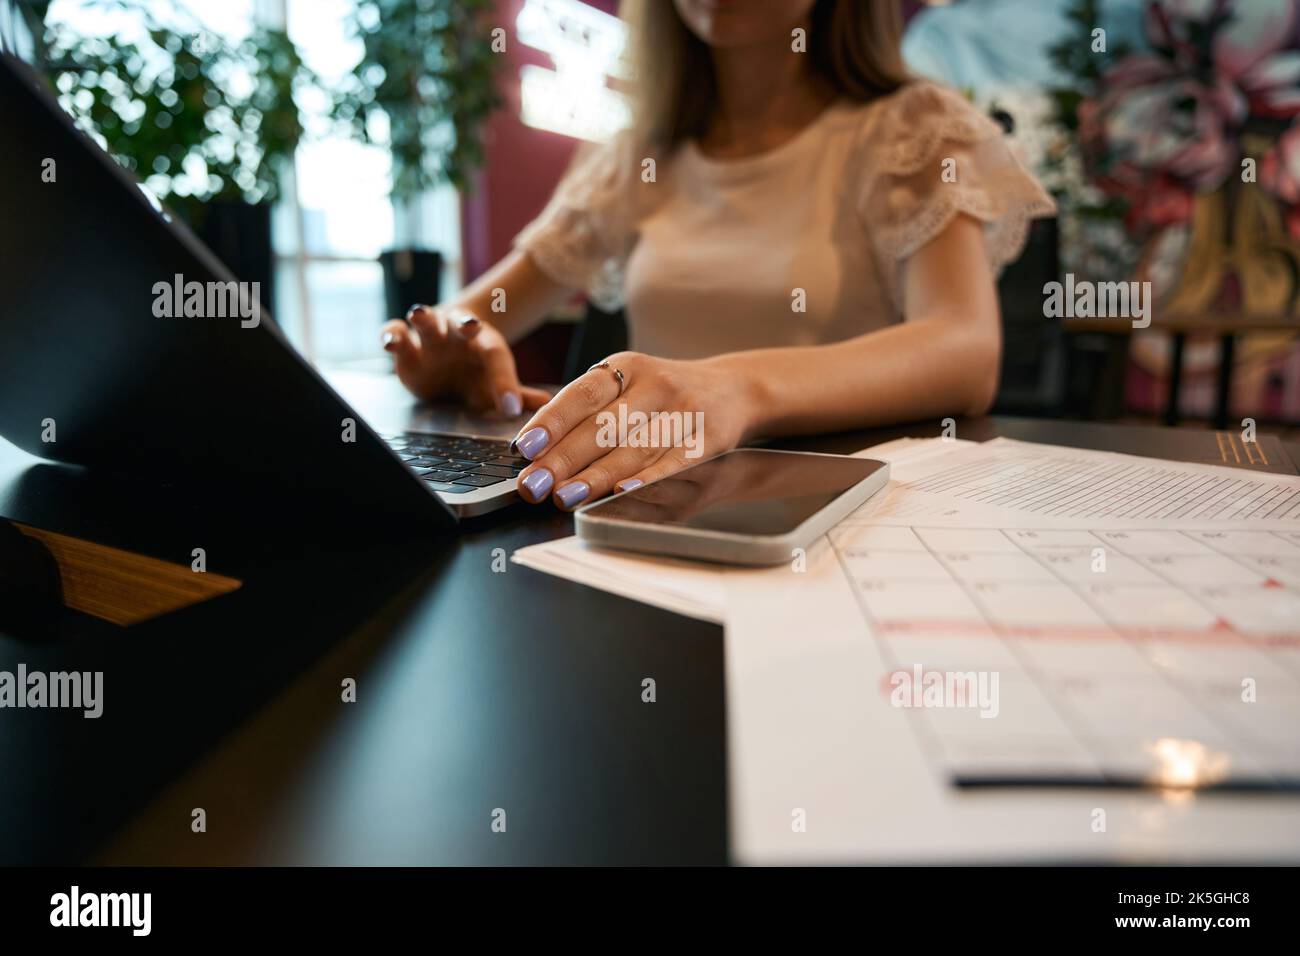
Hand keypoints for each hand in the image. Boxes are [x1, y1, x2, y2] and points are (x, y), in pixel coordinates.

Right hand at [381, 305, 550, 415]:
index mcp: (485, 344)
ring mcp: (430, 336)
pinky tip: (390, 343)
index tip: (509, 407)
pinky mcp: (405, 345)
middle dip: (465, 324)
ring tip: (419, 314)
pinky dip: (391, 335)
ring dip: (423, 317)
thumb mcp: (493, 384)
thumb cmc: (475, 372)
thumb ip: (516, 393)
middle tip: (471, 327)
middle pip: (462, 324)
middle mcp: (458, 335)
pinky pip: (395, 332)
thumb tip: (547, 404)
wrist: (447, 357)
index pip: (497, 359)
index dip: (504, 382)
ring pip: (426, 320)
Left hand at [511, 351, 757, 509]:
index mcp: (628, 367)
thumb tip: (535, 450)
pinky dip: (647, 479)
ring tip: (565, 497)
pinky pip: (673, 462)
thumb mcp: (628, 386)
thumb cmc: (664, 397)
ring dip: (596, 476)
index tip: (525, 448)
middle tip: (535, 485)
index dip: (552, 422)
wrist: (734, 391)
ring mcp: (684, 411)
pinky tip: (622, 491)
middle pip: (603, 426)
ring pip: (634, 448)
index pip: (582, 394)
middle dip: (563, 459)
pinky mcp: (708, 438)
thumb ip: (587, 412)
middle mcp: (655, 384)